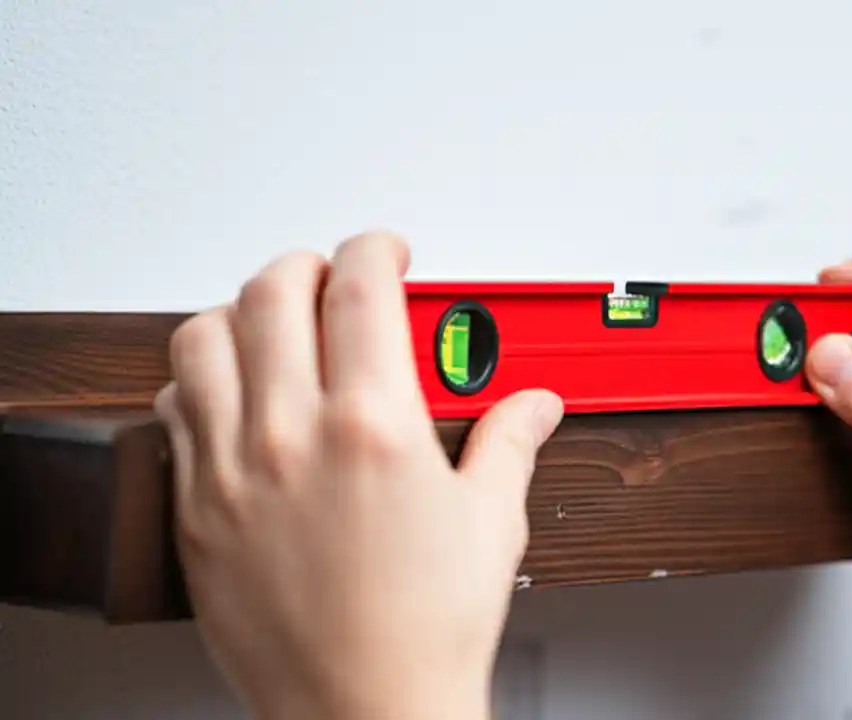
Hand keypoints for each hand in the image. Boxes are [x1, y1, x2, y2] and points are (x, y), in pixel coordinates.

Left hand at [154, 231, 562, 719]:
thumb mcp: (489, 524)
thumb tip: (532, 407)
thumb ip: (509, 443)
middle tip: (332, 276)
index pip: (361, 286)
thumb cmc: (425, 630)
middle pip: (274, 291)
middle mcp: (292, 436)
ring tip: (272, 320)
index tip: (386, 251)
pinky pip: (176, 409)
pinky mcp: (197, 510)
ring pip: (204, 337)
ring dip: (241, 310)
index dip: (376, 247)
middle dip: (309, 264)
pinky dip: (198, 378)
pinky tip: (230, 391)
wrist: (365, 709)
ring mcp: (234, 470)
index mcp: (375, 426)